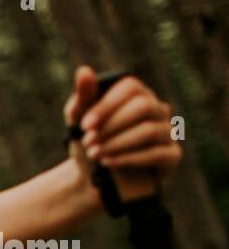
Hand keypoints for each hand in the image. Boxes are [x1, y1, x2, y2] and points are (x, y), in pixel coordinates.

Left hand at [63, 65, 181, 198]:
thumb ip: (82, 97)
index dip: (107, 105)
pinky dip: (129, 158)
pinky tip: (108, 163)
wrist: (90, 178)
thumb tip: (84, 71)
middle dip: (111, 126)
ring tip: (94, 154)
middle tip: (88, 142)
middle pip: (143, 107)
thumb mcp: (78, 120)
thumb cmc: (87, 142)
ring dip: (117, 143)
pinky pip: (157, 154)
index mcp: (137, 95)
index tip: (85, 125)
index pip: (131, 87)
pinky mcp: (171, 156)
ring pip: (149, 130)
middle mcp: (157, 110)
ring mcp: (167, 132)